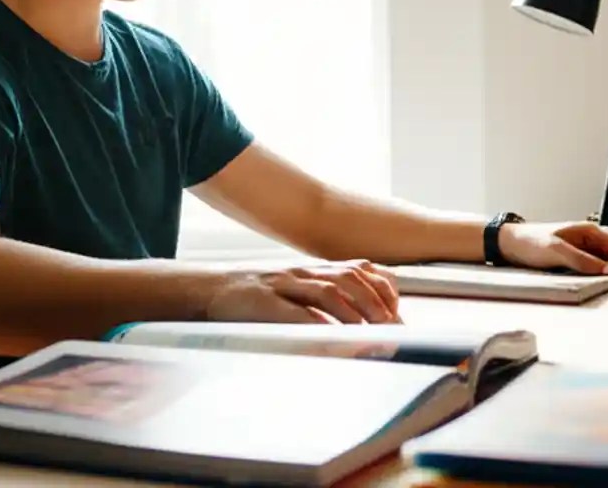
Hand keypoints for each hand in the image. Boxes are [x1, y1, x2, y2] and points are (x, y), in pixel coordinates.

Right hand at [208, 260, 400, 323]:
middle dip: (376, 305)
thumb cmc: (257, 297)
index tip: (398, 314)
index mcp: (316, 269)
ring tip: (371, 335)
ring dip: (354, 314)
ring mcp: (283, 284)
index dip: (385, 289)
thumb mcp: (297, 292)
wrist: (209, 288)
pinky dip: (316, 325)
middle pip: (351, 279)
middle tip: (391, 330)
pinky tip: (330, 338)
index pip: (362, 269)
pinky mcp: (262, 302)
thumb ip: (327, 304)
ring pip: (328, 291)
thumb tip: (362, 328)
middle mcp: (304, 272)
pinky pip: (294, 312)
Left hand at [498, 222, 607, 284]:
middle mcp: (588, 238)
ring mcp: (581, 248)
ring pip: (606, 259)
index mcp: (588, 231)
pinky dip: (600, 273)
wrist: (508, 244)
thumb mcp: (558, 251)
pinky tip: (600, 280)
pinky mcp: (573, 257)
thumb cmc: (530, 242)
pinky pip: (594, 265)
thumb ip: (585, 261)